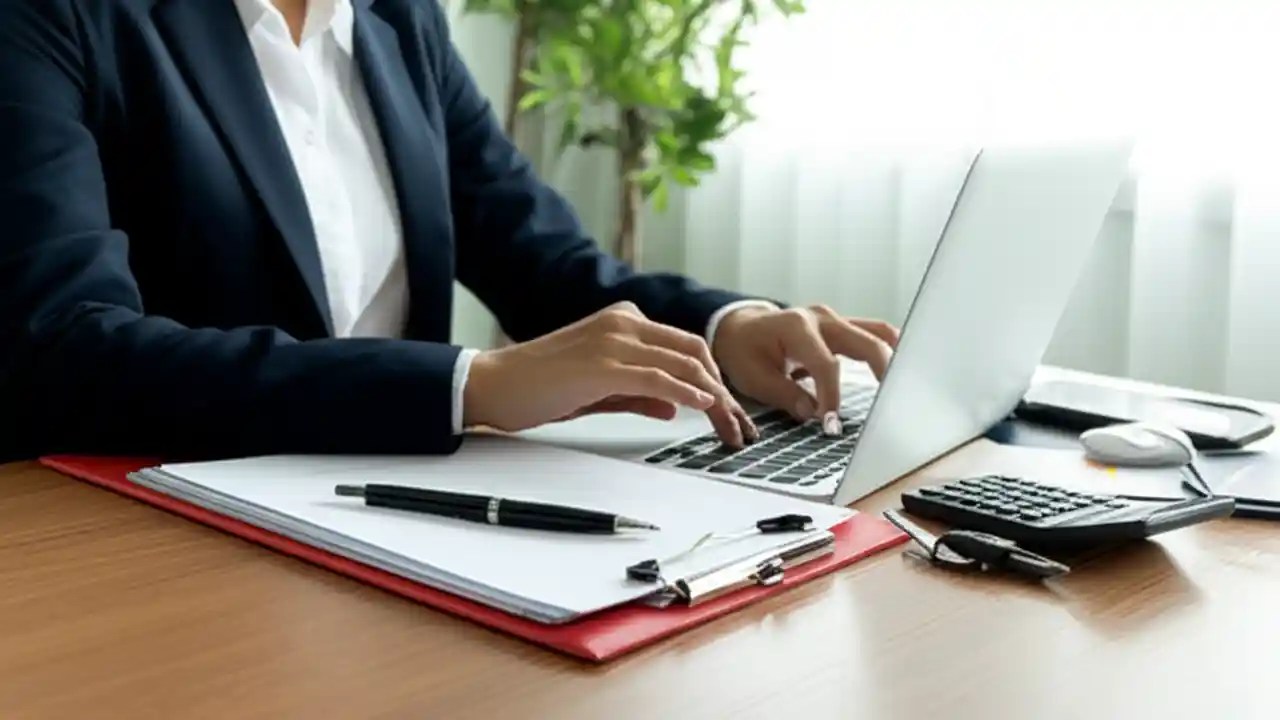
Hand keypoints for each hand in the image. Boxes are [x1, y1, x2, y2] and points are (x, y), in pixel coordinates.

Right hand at [464, 302, 757, 445]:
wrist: (491, 384)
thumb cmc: (537, 387)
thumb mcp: (598, 389)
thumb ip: (639, 394)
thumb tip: (677, 405)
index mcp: (623, 321)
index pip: (685, 345)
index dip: (713, 377)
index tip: (728, 409)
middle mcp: (623, 322)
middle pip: (694, 351)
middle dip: (722, 389)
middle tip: (737, 423)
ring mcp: (613, 340)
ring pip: (683, 364)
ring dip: (712, 397)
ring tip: (728, 424)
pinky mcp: (602, 365)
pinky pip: (658, 378)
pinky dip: (686, 392)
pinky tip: (704, 406)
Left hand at [712, 304, 899, 431]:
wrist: (740, 328)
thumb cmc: (744, 351)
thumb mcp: (753, 376)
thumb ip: (784, 394)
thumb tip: (813, 413)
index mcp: (796, 327)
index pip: (826, 365)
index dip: (832, 397)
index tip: (832, 425)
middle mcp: (821, 319)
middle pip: (866, 343)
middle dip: (882, 374)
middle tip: (887, 407)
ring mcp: (835, 320)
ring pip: (877, 334)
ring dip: (894, 359)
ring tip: (906, 387)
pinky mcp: (842, 328)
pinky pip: (874, 333)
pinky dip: (890, 349)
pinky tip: (903, 370)